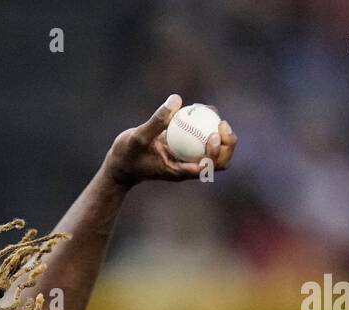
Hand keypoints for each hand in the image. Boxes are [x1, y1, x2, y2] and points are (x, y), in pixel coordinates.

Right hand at [104, 93, 236, 186]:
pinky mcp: (186, 152)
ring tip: (214, 114)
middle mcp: (188, 168)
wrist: (121, 165)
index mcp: (179, 171)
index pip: (207, 167)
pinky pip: (204, 141)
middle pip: (220, 163)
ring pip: (216, 152)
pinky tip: (201, 109)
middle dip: (227, 145)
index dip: (216, 152)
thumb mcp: (138, 137)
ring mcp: (188, 161)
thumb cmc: (127, 155)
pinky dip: (206, 126)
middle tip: (221, 124)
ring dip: (221, 136)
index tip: (212, 134)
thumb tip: (176, 99)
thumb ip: (157, 120)